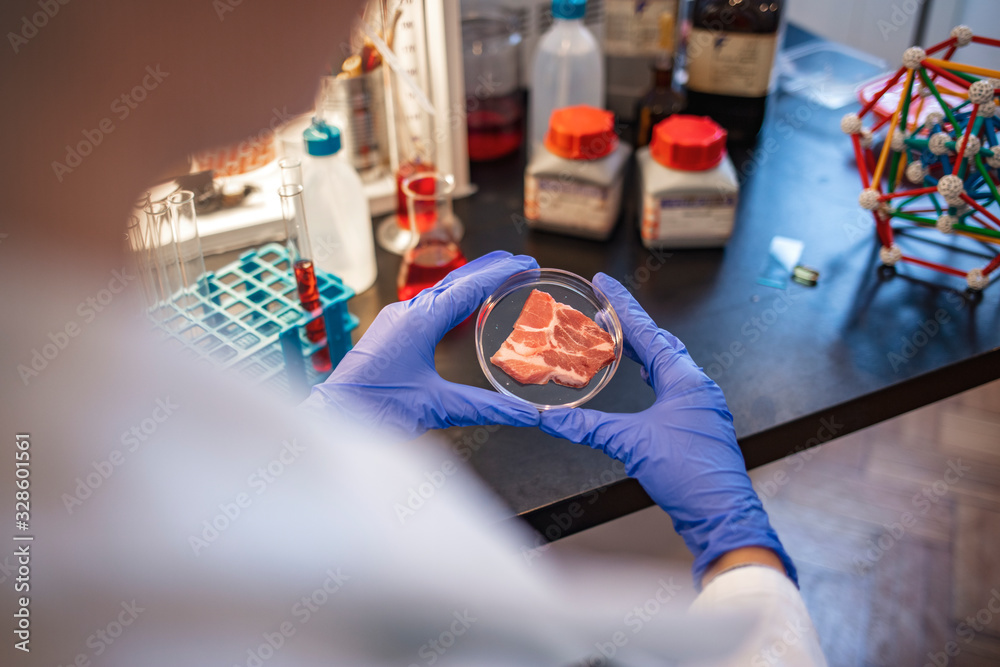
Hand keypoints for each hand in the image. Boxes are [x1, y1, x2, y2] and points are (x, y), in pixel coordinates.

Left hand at [302, 251, 540, 438]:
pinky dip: (452, 297)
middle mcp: (406, 313)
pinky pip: (427, 304)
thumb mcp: (437, 407)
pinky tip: (460, 305)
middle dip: (489, 269)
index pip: (469, 288)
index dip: (500, 274)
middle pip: (455, 281)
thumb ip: (484, 407)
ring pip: (440, 291)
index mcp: (419, 321)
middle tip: (519, 262)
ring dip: (470, 281)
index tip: (526, 263)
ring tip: (496, 276)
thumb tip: (526, 415)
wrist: (333, 417)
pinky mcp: (390, 332)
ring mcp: (396, 320)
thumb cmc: (374, 411)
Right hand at [539, 273, 795, 586]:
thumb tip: (551, 418)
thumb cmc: (690, 477)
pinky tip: (642, 381)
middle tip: (603, 310)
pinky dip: (653, 375)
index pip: (647, 331)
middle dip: (629, 325)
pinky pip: (672, 386)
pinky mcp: (697, 425)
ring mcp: (700, 406)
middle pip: (659, 343)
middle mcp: (697, 387)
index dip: (621, 306)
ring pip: (667, 364)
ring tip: (617, 340)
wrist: (721, 514)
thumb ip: (587, 427)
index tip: (604, 283)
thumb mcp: (630, 444)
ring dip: (641, 349)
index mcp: (685, 380)